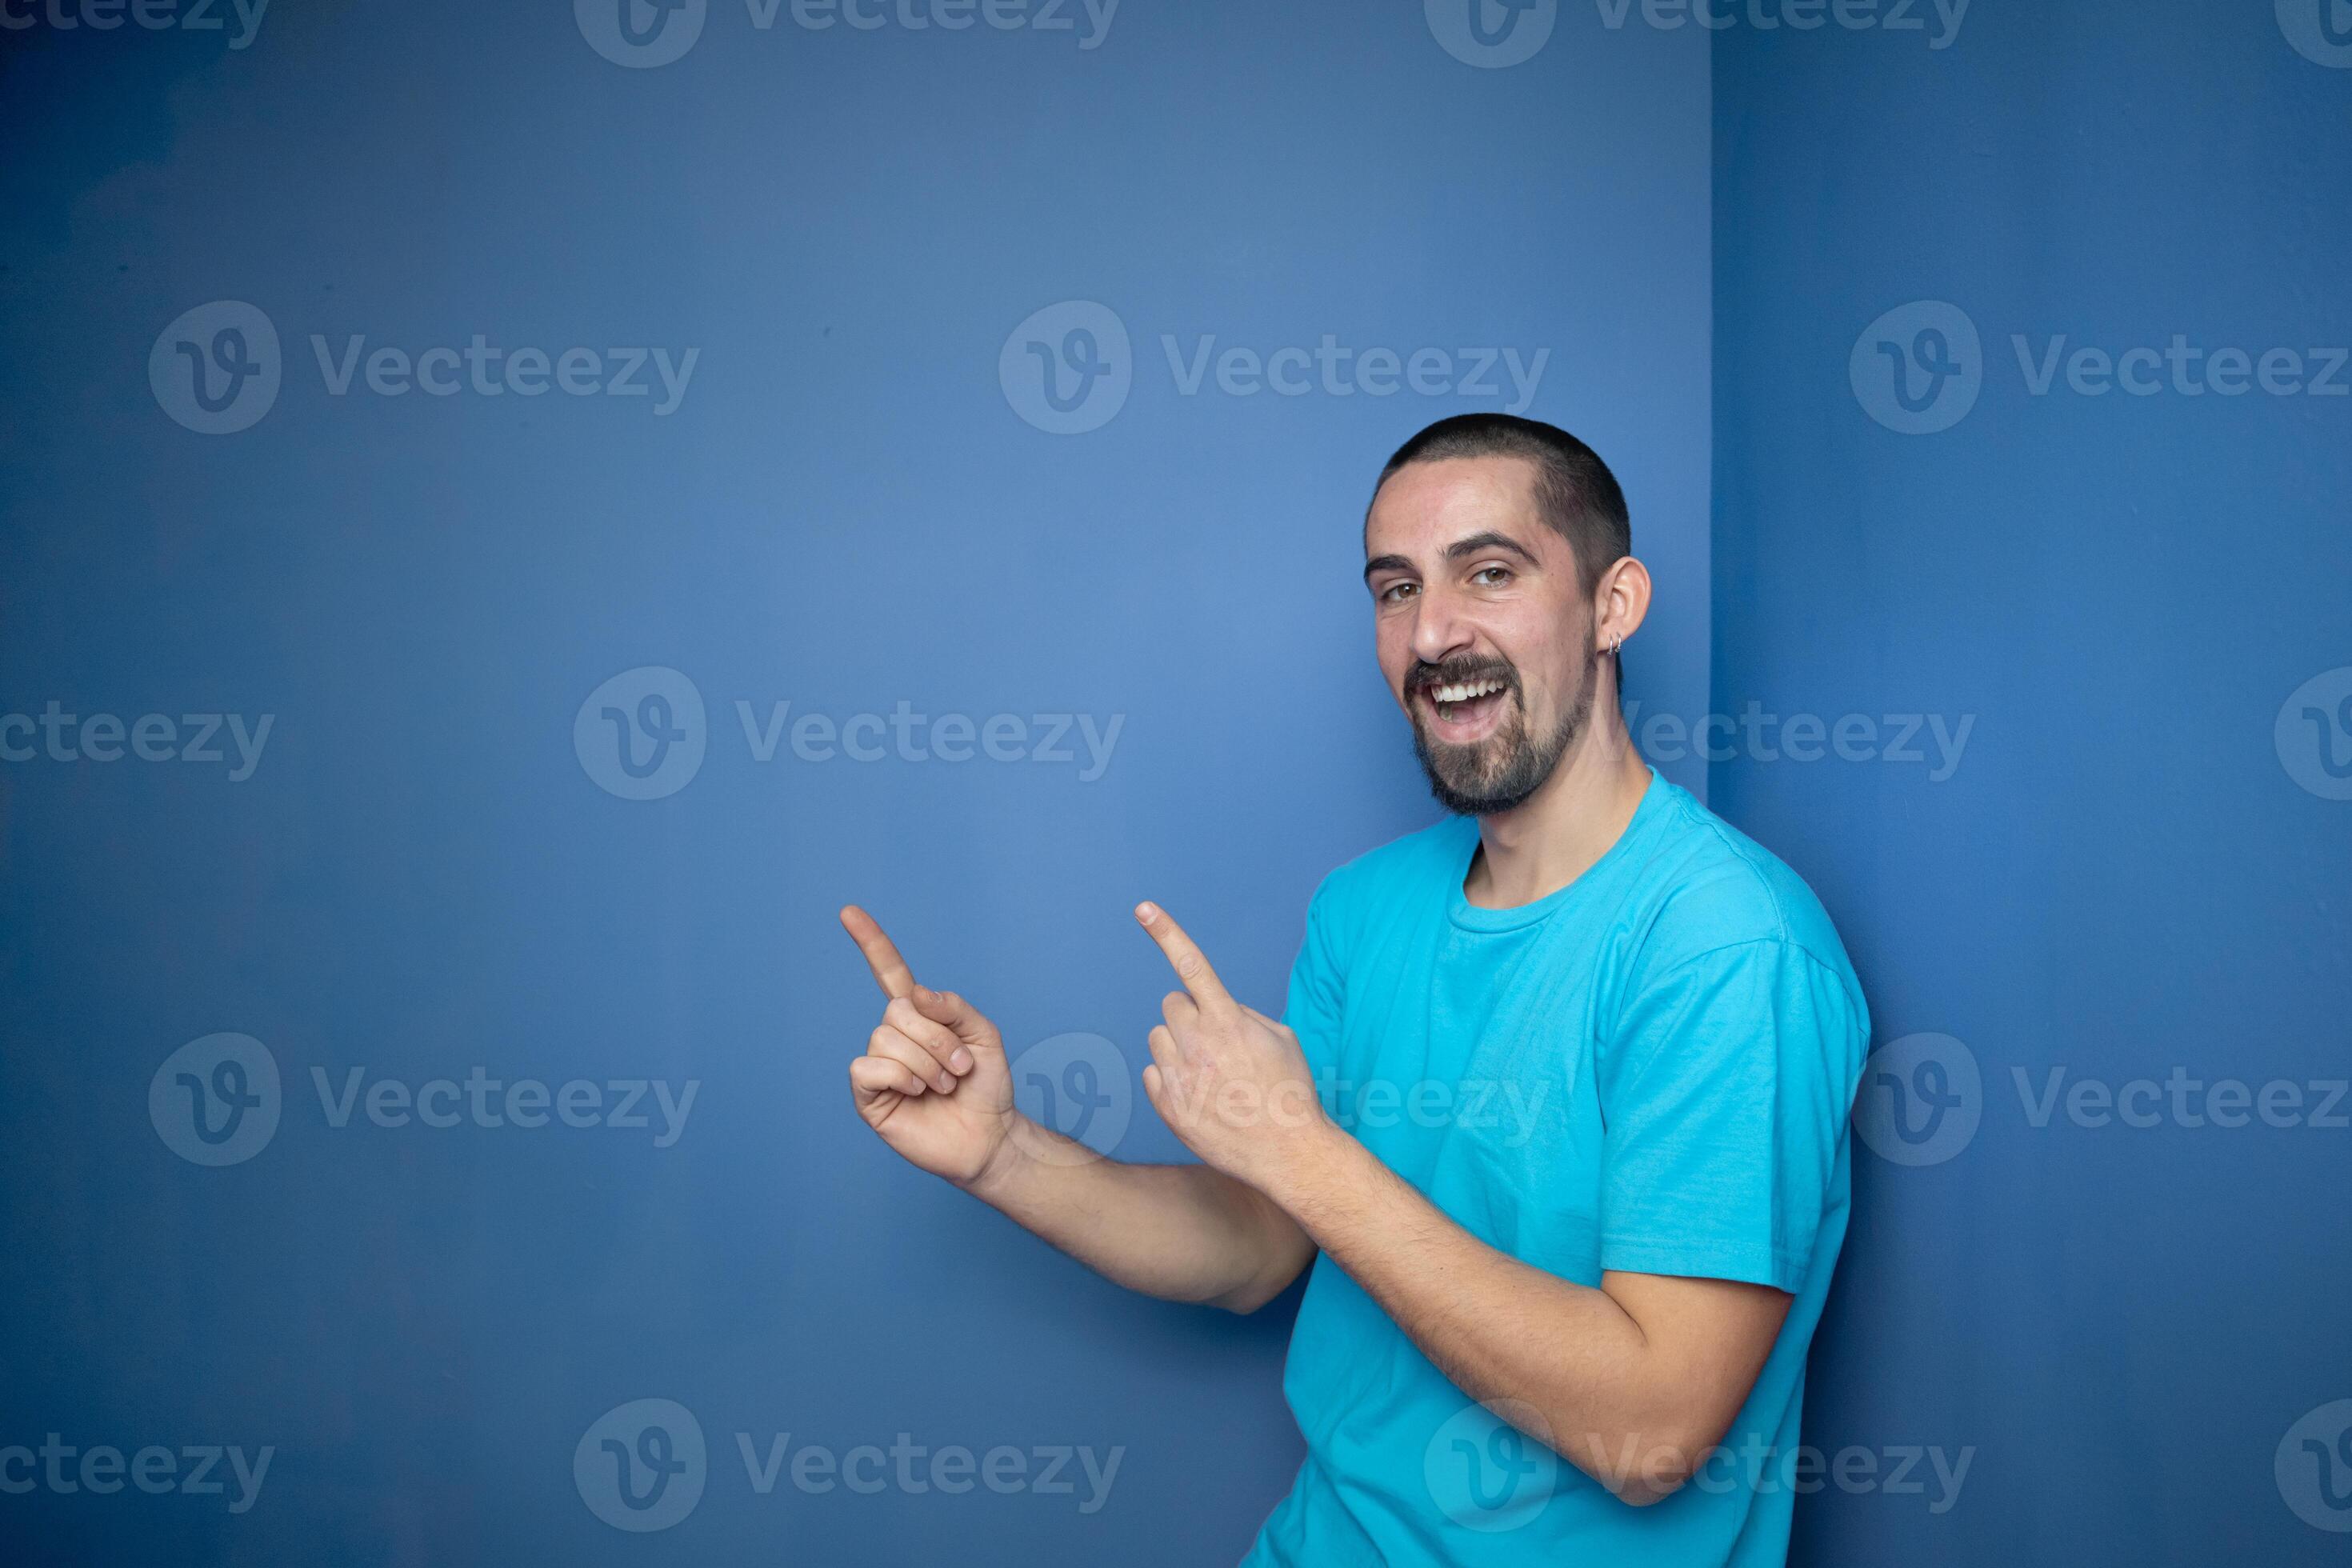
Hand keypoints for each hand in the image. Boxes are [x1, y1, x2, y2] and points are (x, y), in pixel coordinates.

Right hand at [840, 905, 1019, 1190]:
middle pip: (897, 1011)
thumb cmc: (987, 1086)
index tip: (848, 912)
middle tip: (960, 1067)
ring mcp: (880, 1066)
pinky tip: (917, 1092)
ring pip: (885, 1039)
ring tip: (945, 1085)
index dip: (871, 943)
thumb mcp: (984, 1035)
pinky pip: (868, 1068)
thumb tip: (914, 995)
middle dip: (937, 1038)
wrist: (990, 1136)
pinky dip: (900, 1076)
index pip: (890, 974)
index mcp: (920, 1017)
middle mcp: (894, 1037)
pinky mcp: (869, 1097)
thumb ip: (953, 1007)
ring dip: (927, 1064)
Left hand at [1134, 902, 1330, 1195]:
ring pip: (1159, 1037)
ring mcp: (1179, 1076)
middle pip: (1171, 1004)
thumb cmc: (1290, 1091)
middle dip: (1190, 1014)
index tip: (1143, 907)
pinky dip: (1172, 1078)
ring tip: (1212, 1072)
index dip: (1167, 932)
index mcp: (1228, 1020)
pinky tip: (1202, 1096)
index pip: (1191, 965)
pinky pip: (1153, 1073)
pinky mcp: (1167, 1105)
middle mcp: (1198, 1043)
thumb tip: (1217, 1009)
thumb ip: (1243, 1014)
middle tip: (1216, 1040)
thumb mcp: (1282, 1038)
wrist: (1288, 1153)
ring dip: (1178, 1046)